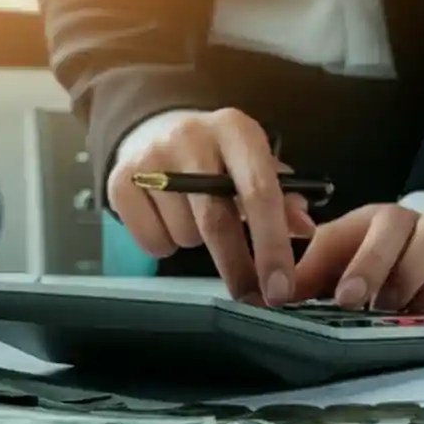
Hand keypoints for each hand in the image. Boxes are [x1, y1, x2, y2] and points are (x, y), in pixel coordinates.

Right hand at [106, 108, 316, 304]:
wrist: (154, 129)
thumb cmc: (218, 155)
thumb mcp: (256, 162)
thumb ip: (284, 196)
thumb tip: (304, 230)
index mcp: (235, 130)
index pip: (259, 192)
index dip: (272, 245)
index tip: (280, 287)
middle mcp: (191, 137)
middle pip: (217, 222)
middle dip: (238, 268)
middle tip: (251, 295)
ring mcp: (150, 159)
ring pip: (185, 235)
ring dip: (199, 246)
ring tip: (198, 219)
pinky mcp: (119, 181)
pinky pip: (152, 242)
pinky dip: (167, 245)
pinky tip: (170, 218)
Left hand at [293, 204, 423, 323]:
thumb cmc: (372, 261)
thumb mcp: (337, 259)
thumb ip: (307, 274)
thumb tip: (272, 295)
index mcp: (389, 219)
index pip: (383, 228)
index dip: (367, 262)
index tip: (348, 297)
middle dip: (402, 277)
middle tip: (382, 309)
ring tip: (411, 320)